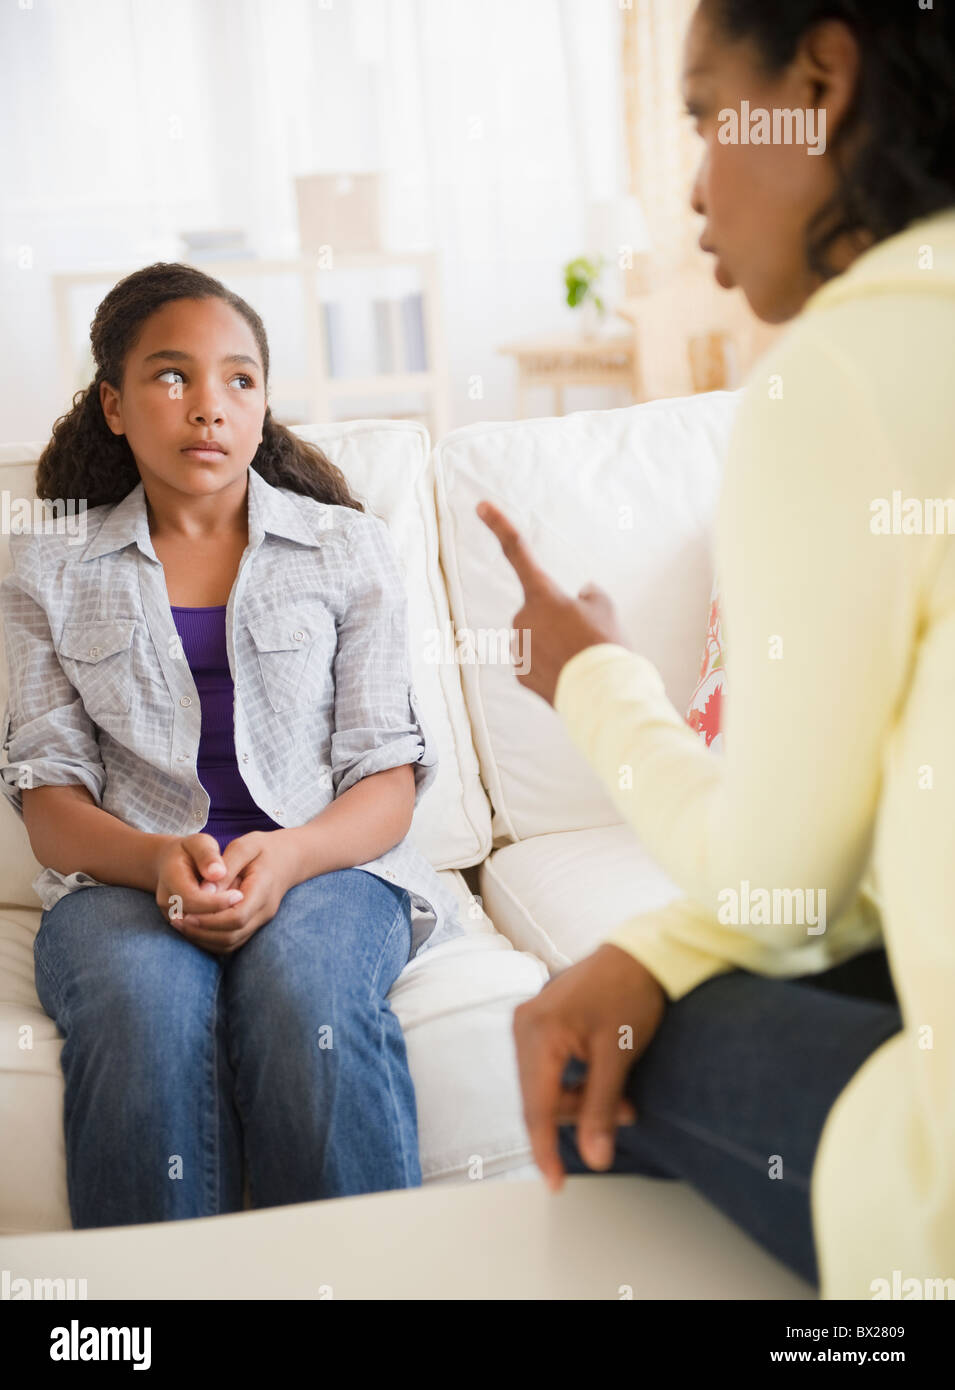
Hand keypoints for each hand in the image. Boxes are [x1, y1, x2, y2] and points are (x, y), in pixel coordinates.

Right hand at [155, 833, 245, 940]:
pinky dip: (220, 933)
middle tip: (243, 904)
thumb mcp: (199, 843)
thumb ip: (208, 856)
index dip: (217, 901)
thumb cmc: (191, 851)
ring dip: (222, 926)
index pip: (193, 899)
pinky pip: (202, 940)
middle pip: (195, 921)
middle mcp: (167, 902)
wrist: (172, 864)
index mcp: (170, 877)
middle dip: (222, 915)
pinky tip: (233, 916)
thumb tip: (218, 873)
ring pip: (199, 935)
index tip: (240, 895)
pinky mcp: (181, 928)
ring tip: (237, 908)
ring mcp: (171, 917)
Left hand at [159, 830, 299, 955]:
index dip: (209, 919)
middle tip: (175, 919)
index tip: (185, 912)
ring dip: (203, 939)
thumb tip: (204, 891)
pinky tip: (193, 927)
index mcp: (263, 890)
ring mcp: (260, 921)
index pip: (236, 916)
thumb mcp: (245, 846)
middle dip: (200, 931)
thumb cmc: (264, 848)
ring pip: (230, 943)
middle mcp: (264, 912)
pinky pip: (231, 942)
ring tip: (180, 923)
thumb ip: (225, 866)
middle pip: (231, 935)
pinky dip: (210, 940)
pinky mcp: (253, 925)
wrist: (289, 858)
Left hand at [475, 500, 627, 705]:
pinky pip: (535, 662)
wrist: (603, 693)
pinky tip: (569, 674)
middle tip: (585, 636)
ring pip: (536, 638)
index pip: (518, 552)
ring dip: (554, 644)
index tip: (480, 505)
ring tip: (580, 658)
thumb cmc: (605, 644)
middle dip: (557, 619)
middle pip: (538, 610)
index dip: (499, 526)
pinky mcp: (520, 674)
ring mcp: (519, 648)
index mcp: (542, 595)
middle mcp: (523, 618)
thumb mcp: (606, 608)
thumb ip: (590, 595)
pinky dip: (550, 666)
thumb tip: (582, 595)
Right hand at [513, 942, 666, 1190]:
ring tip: (621, 1100)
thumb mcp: (618, 1056)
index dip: (545, 1150)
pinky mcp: (540, 1022)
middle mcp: (524, 1026)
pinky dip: (575, 1083)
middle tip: (623, 1116)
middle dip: (579, 1115)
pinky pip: (549, 1069)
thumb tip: (594, 1158)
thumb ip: (601, 1109)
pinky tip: (603, 1081)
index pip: (536, 1107)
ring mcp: (530, 1022)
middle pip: (540, 1098)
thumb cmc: (628, 993)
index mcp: (537, 1033)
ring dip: (580, 1100)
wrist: (639, 954)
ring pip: (546, 1086)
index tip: (555, 1183)